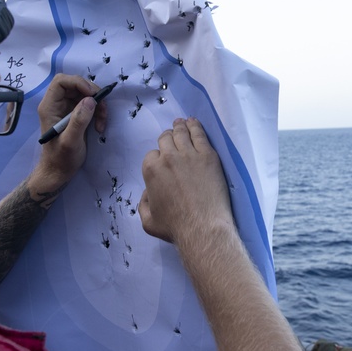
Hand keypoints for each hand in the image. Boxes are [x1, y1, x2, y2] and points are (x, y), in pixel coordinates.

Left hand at [31, 74, 107, 196]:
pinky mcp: (75, 115)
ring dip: (98, 105)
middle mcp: (57, 104)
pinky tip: (99, 126)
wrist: (58, 172)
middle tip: (102, 107)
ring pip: (85, 95)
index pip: (61, 81)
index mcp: (49, 107)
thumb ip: (79, 120)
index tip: (92, 94)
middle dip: (92, 94)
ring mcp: (66, 109)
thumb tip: (90, 100)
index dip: (78, 82)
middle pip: (75, 85)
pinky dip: (97, 112)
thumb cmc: (61, 159)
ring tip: (102, 122)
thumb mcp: (71, 141)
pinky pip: (89, 105)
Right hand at [139, 117, 232, 244]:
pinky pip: (200, 134)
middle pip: (166, 139)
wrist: (203, 227)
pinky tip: (193, 122)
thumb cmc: (175, 227)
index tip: (163, 160)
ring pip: (181, 133)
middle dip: (167, 138)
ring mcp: (189, 155)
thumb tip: (148, 193)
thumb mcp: (148, 220)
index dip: (157, 158)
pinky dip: (195, 126)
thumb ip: (143, 203)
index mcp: (151, 171)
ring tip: (181, 123)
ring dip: (180, 127)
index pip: (151, 155)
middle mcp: (168, 158)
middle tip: (172, 138)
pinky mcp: (208, 156)